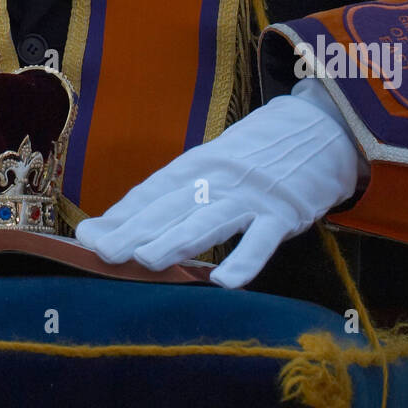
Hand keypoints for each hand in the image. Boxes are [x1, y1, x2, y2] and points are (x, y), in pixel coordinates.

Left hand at [74, 88, 359, 288]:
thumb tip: (126, 226)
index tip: (86, 237)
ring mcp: (251, 195)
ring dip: (177, 240)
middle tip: (101, 252)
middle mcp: (217, 178)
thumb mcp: (216, 167)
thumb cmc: (257, 155)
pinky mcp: (285, 211)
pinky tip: (225, 281)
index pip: (152, 192)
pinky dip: (244, 260)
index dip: (120, 215)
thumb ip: (178, 196)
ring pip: (209, 219)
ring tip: (146, 258)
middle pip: (171, 207)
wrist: (321, 125)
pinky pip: (262, 239)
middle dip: (134, 230)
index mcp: (196, 166)